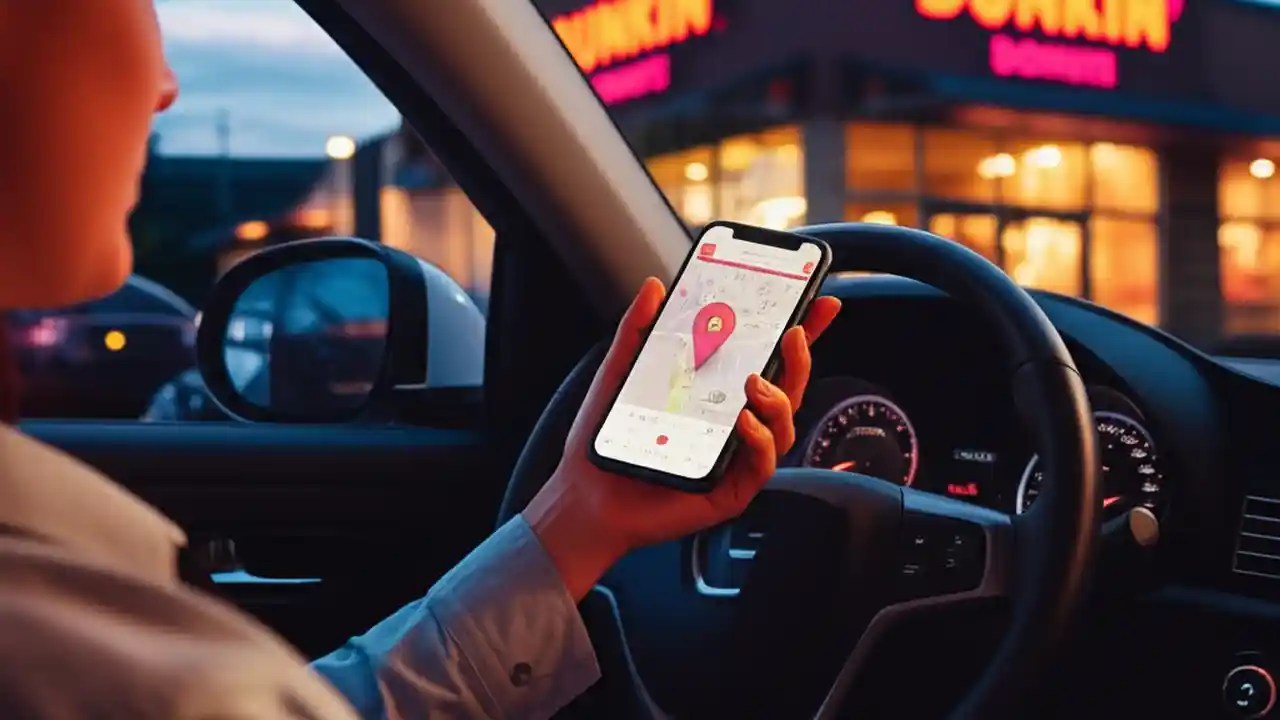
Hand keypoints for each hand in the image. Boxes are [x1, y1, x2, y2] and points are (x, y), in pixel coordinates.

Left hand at [523, 277, 840, 599]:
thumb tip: (655, 286)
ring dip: (779, 400)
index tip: (820, 303)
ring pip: (783, 426)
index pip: (768, 361)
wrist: (585, 494)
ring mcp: (736, 458)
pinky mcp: (730, 491)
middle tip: (793, 335)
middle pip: (787, 390)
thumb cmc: (606, 439)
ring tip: (755, 383)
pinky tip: (744, 422)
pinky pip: (761, 464)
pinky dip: (760, 440)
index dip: (800, 335)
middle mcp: (735, 424)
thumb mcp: (621, 372)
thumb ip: (638, 329)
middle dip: (801, 361)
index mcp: (716, 394)